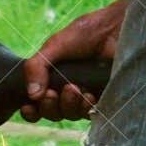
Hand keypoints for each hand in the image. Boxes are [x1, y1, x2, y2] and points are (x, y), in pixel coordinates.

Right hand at [20, 0, 128, 121]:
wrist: (117, 29)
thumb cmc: (87, 33)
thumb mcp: (55, 45)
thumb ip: (37, 66)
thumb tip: (32, 94)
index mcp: (53, 78)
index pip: (37, 104)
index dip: (31, 111)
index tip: (28, 107)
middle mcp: (68, 90)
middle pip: (53, 113)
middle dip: (49, 106)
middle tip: (52, 93)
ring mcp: (86, 96)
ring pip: (71, 115)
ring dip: (68, 105)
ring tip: (73, 88)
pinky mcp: (104, 99)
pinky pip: (90, 114)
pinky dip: (86, 107)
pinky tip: (88, 94)